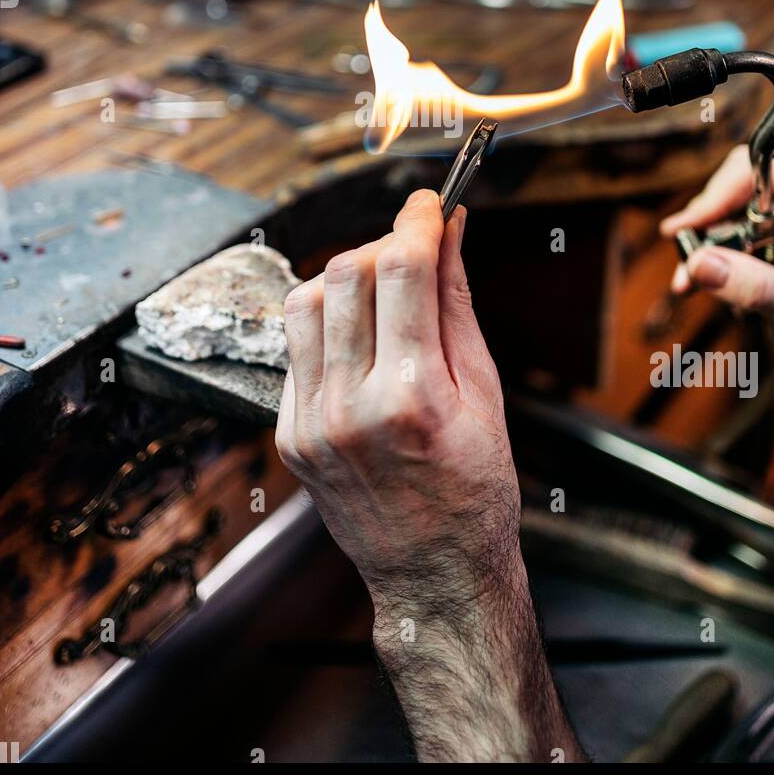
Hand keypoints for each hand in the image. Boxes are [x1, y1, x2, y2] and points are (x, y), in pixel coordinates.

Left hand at [276, 188, 581, 762]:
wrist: (432, 572)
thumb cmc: (475, 488)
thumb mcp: (485, 391)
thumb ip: (457, 302)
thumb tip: (452, 231)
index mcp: (411, 396)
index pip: (401, 269)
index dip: (416, 219)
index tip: (430, 202)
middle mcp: (350, 406)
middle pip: (346, 273)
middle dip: (383, 244)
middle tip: (414, 250)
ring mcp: (310, 422)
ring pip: (306, 301)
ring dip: (346, 279)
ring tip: (382, 295)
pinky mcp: (288, 434)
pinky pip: (294, 349)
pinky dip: (326, 325)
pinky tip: (360, 341)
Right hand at [661, 146, 773, 363]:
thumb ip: (758, 286)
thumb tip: (699, 265)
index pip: (768, 169)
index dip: (720, 195)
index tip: (686, 227)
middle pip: (753, 183)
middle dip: (714, 222)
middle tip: (686, 258)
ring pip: (753, 206)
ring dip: (720, 242)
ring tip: (693, 280)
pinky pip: (764, 226)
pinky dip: (739, 251)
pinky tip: (721, 278)